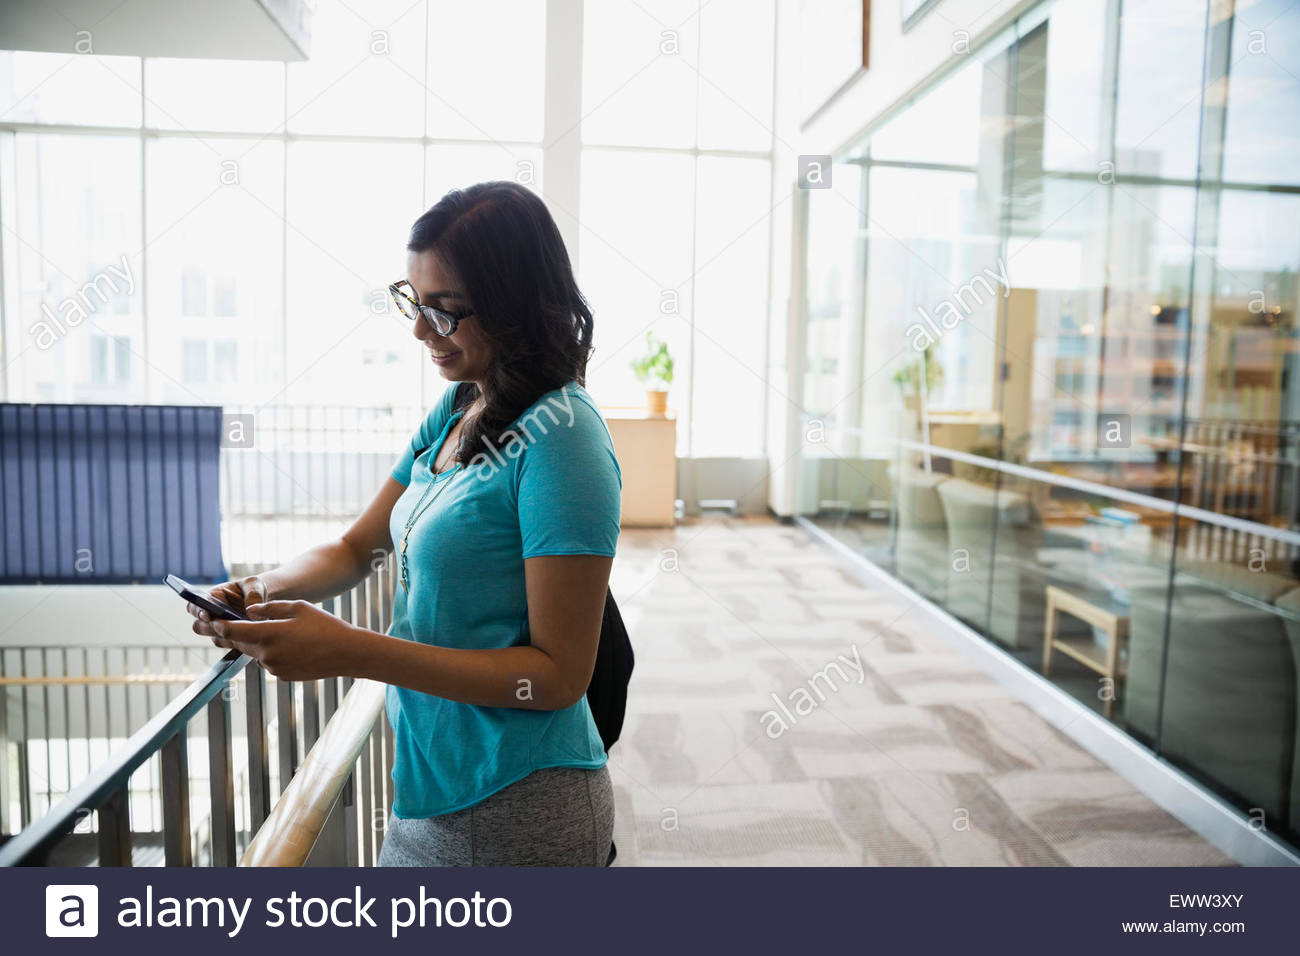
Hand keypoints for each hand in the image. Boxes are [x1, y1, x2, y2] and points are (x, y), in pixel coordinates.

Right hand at [187, 574, 271, 638]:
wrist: (265, 598)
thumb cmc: (254, 587)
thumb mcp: (254, 584)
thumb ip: (253, 595)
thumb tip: (250, 614)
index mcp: (212, 597)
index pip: (195, 604)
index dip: (198, 611)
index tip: (208, 616)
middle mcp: (212, 614)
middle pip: (198, 625)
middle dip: (207, 627)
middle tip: (223, 626)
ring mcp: (220, 627)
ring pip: (213, 637)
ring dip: (224, 636)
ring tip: (239, 631)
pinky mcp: (231, 637)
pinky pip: (227, 643)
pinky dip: (235, 642)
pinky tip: (247, 637)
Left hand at [209, 600, 363, 681]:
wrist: (347, 653)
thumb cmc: (326, 626)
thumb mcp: (298, 607)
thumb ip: (270, 609)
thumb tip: (251, 611)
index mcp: (268, 634)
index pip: (233, 630)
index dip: (220, 625)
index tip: (213, 620)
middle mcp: (266, 654)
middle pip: (241, 644)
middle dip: (235, 635)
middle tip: (227, 626)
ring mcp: (274, 668)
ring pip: (257, 653)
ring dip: (259, 644)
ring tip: (277, 633)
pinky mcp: (283, 676)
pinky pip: (271, 663)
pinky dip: (274, 654)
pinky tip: (292, 646)